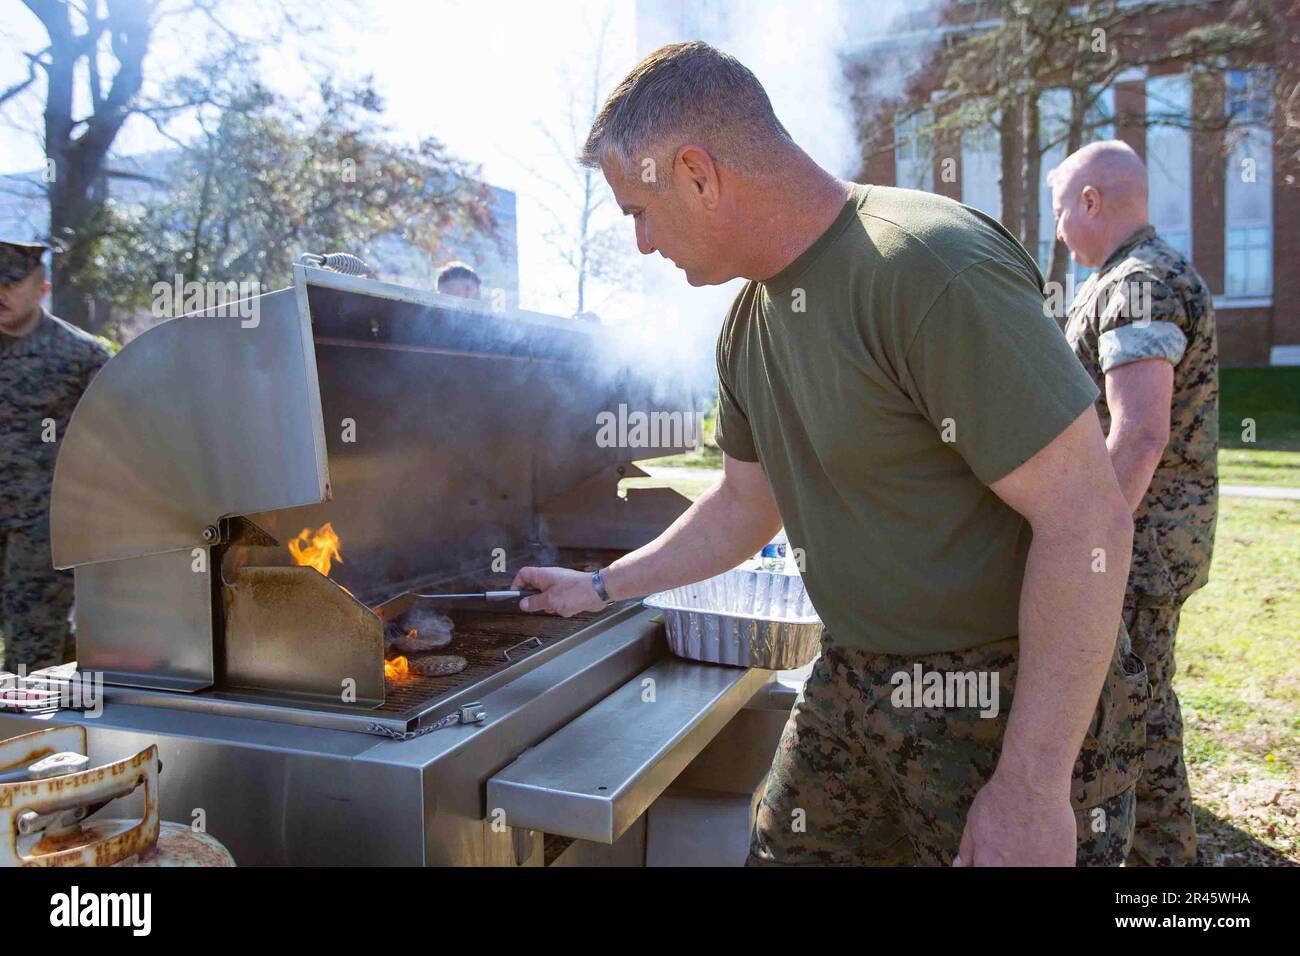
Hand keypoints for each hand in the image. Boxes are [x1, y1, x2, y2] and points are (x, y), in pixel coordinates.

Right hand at [512, 566, 604, 617]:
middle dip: (538, 601)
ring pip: (546, 599)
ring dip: (552, 606)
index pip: (523, 574)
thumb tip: (523, 604)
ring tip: (561, 606)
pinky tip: (570, 607)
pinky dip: (562, 607)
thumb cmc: (577, 591)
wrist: (598, 591)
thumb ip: (535, 602)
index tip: (516, 596)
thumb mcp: (550, 600)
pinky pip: (558, 602)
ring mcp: (559, 585)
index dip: (517, 585)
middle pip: (534, 589)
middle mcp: (550, 578)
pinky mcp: (567, 592)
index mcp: (542, 575)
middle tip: (543, 605)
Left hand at [952, 770, 1075, 865]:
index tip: (997, 855)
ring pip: (1032, 870)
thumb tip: (960, 866)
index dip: (990, 862)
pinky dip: (1052, 861)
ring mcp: (1038, 870)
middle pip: (1009, 871)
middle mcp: (1011, 871)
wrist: (1031, 785)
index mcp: (988, 865)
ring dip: (1031, 861)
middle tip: (1016, 846)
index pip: (985, 872)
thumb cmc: (1000, 799)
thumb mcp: (973, 822)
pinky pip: (1056, 869)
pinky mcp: (1061, 865)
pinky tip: (1049, 847)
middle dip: (1011, 862)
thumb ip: (968, 850)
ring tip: (1032, 844)